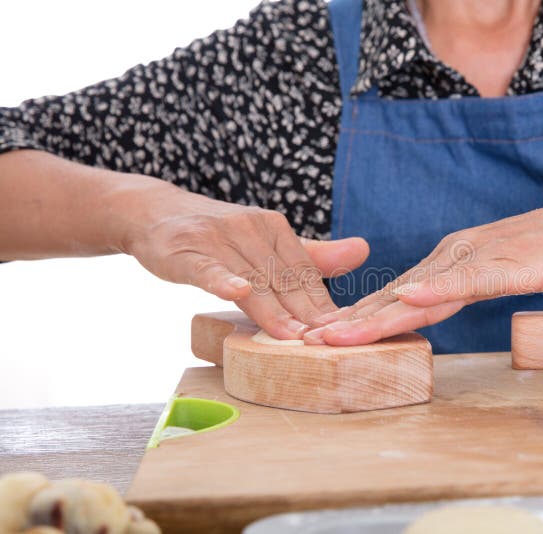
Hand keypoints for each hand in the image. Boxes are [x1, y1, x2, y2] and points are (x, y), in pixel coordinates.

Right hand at [123, 185, 368, 338]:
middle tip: (327, 344)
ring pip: (251, 280)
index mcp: (275, 228)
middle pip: (282, 279)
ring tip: (293, 337)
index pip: (304, 273)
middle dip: (305, 314)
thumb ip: (312, 255)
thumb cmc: (219, 236)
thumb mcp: (266, 241)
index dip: (323, 306)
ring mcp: (217, 238)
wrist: (156, 213)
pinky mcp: (185, 250)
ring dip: (272, 310)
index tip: (344, 333)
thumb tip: (364, 250)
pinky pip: (207, 268)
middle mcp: (251, 228)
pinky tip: (236, 292)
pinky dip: (222, 279)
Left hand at [303, 192, 542, 344]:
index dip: (359, 318)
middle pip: (395, 296)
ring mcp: (481, 257)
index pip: (397, 296)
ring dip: (376, 314)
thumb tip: (432, 304)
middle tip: (304, 342)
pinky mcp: (511, 263)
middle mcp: (456, 255)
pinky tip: (410, 303)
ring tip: (336, 334)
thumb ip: (466, 286)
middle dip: (350, 321)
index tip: (321, 338)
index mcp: (451, 261)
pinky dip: (437, 292)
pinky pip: (468, 280)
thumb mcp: (501, 274)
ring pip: (420, 291)